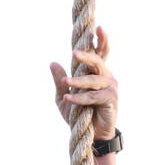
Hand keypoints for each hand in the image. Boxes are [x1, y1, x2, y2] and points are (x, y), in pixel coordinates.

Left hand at [50, 25, 117, 141]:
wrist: (90, 136)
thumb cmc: (79, 115)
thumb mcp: (64, 97)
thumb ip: (60, 81)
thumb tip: (52, 63)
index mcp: (96, 72)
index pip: (100, 52)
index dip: (101, 40)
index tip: (98, 28)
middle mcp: (106, 76)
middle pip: (97, 61)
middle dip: (86, 56)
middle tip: (74, 53)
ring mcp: (111, 87)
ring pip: (94, 79)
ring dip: (78, 82)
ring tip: (66, 82)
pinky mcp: (111, 100)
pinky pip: (94, 96)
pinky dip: (81, 98)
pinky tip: (70, 99)